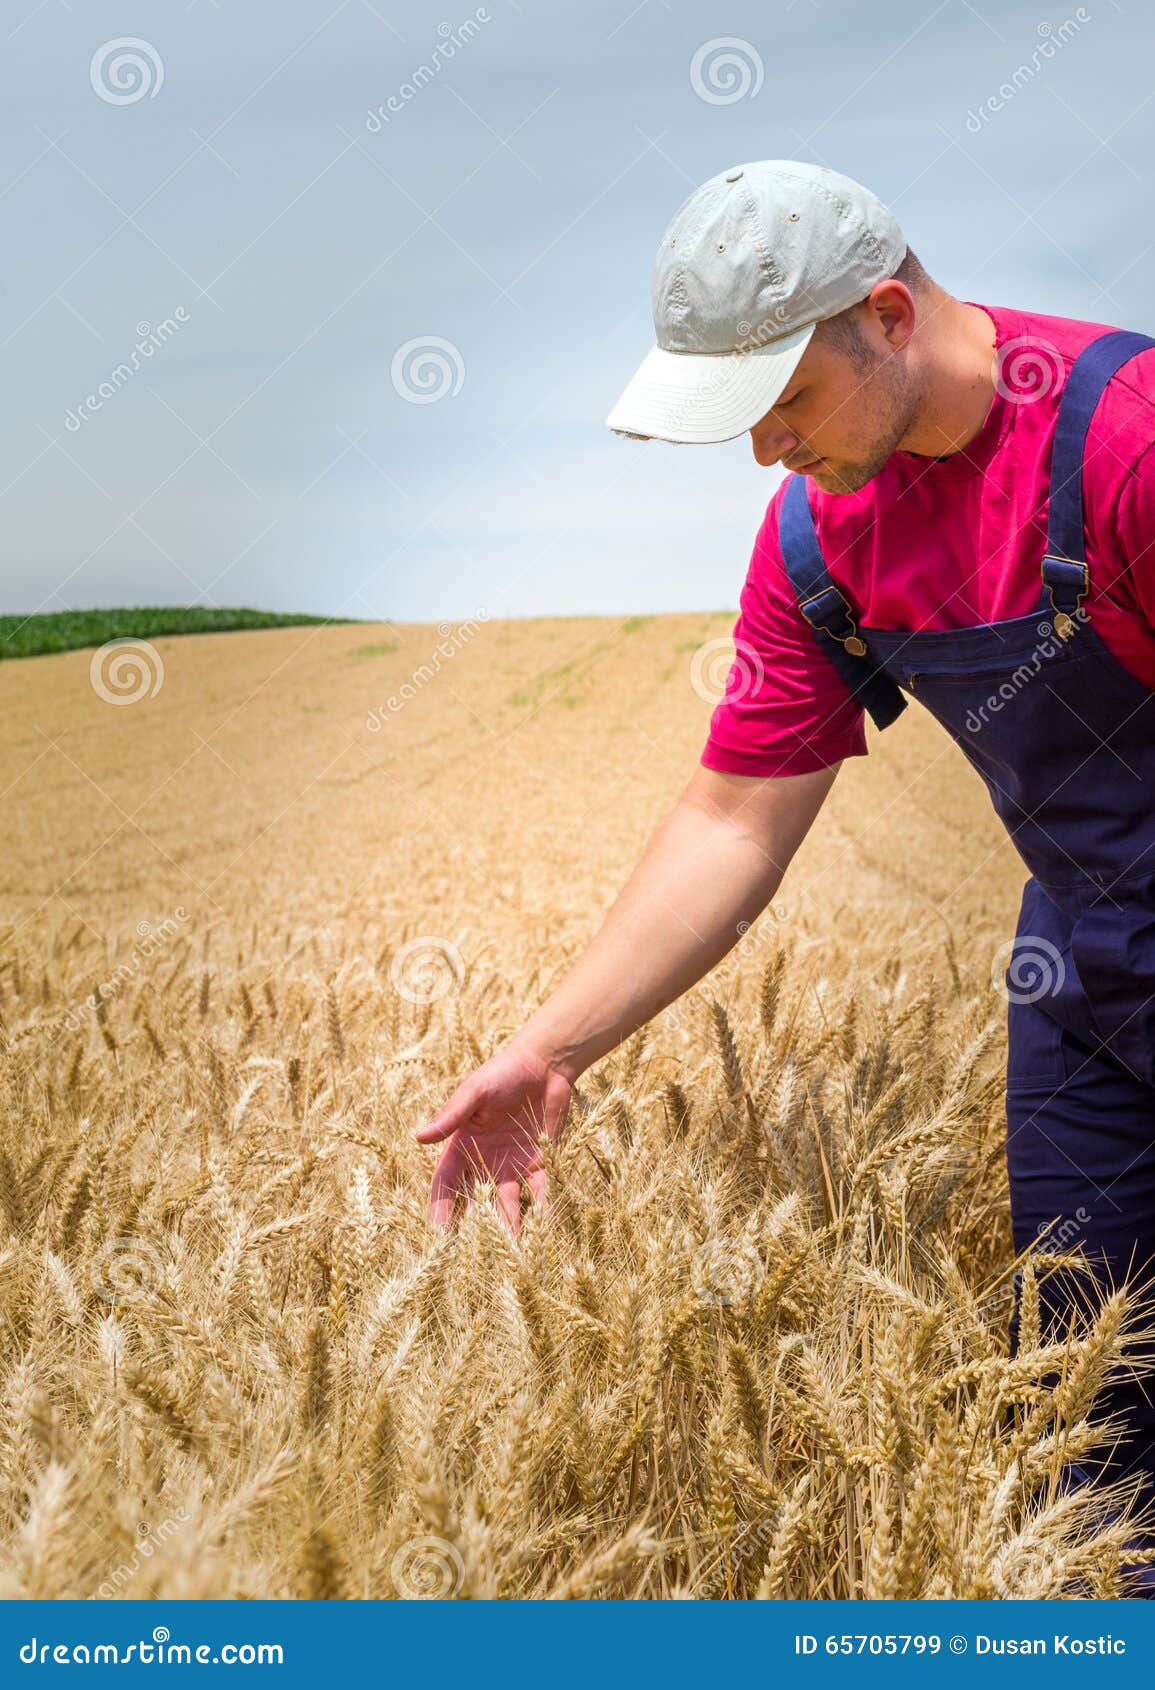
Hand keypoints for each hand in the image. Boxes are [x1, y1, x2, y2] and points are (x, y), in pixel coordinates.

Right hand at [415, 1038, 573, 1233]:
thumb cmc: (503, 1072)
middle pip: (474, 1201)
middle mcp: (485, 1161)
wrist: (546, 1064)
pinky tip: (545, 1228)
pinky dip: (543, 1209)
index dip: (441, 1209)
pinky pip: (541, 1192)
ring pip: (508, 1204)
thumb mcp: (474, 1092)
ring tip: (511, 1252)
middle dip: (472, 1229)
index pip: (447, 1184)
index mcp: (463, 1145)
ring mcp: (513, 1165)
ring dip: (509, 1226)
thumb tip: (419, 1137)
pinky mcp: (541, 1163)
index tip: (439, 1237)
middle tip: (470, 1259)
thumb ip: (451, 1116)